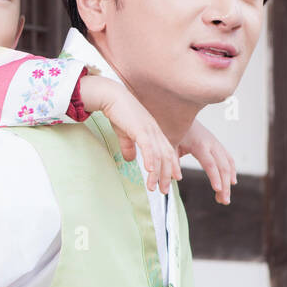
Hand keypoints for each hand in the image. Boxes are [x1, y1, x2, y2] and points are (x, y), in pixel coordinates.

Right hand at [79, 75, 180, 194]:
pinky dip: (150, 160)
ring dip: (157, 174)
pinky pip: (148, 147)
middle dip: (167, 175)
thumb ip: (129, 146)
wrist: (111, 96)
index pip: (167, 150)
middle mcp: (155, 131)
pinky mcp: (140, 129)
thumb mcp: (124, 133)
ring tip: (154, 188)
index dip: (173, 165)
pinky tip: (149, 171)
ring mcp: (149, 130)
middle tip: (164, 191)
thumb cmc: (117, 112)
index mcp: (153, 131)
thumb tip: (130, 159)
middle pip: (166, 156)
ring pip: (158, 156)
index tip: (175, 178)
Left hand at [177, 120, 236, 204]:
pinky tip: (232, 182)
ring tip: (224, 199)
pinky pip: (228, 158)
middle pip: (222, 166)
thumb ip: (171, 160)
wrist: (179, 112)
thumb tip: (176, 178)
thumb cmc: (171, 130)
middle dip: (225, 185)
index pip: (210, 163)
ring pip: (228, 163)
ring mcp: (215, 143)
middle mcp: (211, 143)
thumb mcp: (168, 144)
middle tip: (224, 201)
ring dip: (229, 181)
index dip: (215, 177)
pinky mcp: (216, 144)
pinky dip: (231, 170)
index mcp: (199, 144)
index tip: (218, 190)